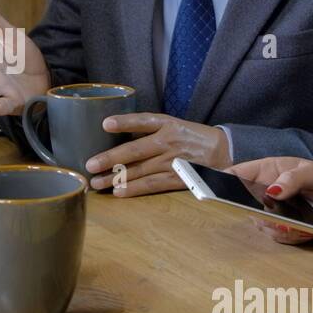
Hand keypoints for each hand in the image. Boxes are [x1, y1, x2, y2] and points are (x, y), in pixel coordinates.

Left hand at [85, 113, 229, 195]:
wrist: (222, 152)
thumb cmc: (189, 137)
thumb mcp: (172, 125)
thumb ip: (148, 131)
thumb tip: (117, 138)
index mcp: (167, 124)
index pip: (144, 121)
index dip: (125, 122)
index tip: (105, 124)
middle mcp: (169, 142)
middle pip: (136, 150)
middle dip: (110, 158)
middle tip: (90, 165)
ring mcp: (173, 162)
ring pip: (140, 171)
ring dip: (116, 178)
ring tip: (96, 183)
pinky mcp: (178, 178)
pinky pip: (152, 185)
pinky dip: (134, 189)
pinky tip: (118, 192)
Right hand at [227, 157, 312, 244]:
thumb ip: (292, 178)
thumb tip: (271, 191)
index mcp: (265, 172)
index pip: (236, 174)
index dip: (221, 180)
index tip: (216, 189)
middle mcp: (262, 192)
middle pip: (242, 204)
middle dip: (254, 213)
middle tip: (270, 217)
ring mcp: (269, 211)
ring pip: (259, 224)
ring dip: (276, 228)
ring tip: (296, 226)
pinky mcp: (279, 228)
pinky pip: (275, 237)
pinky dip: (290, 237)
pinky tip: (304, 231)